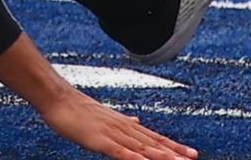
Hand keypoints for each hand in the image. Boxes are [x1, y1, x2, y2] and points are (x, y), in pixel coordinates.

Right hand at [37, 87, 196, 159]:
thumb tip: (138, 121)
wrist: (57, 97)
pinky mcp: (100, 140)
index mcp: (125, 124)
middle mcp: (124, 128)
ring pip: (143, 149)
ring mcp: (113, 134)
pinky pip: (121, 152)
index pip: (155, 138)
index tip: (192, 154)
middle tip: (193, 159)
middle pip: (154, 144)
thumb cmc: (77, 107)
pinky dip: (135, 159)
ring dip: (162, 157)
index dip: (174, 146)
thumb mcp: (104, 114)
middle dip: (175, 154)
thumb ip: (123, 121)